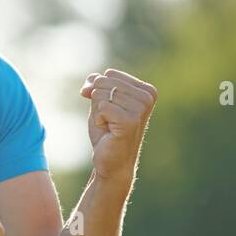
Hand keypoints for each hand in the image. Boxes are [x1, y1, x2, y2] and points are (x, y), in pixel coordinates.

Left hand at [79, 69, 157, 190]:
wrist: (111, 161)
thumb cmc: (107, 131)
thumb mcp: (100, 101)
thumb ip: (95, 84)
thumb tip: (88, 88)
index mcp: (146, 90)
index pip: (109, 74)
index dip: (100, 91)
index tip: (111, 111)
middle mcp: (147, 97)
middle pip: (104, 82)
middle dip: (98, 103)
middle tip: (109, 121)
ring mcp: (141, 109)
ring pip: (100, 94)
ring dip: (98, 113)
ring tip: (110, 127)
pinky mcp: (130, 121)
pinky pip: (101, 108)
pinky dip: (98, 121)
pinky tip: (109, 132)